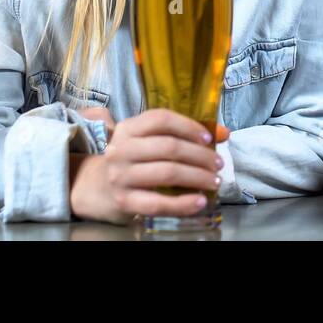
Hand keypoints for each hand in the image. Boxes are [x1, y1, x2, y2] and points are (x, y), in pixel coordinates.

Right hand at [69, 109, 222, 224]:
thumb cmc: (134, 160)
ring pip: (167, 173)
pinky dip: (183, 203)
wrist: (99, 189)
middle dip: (200, 155)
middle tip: (218, 163)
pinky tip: (200, 201)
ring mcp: (120, 176)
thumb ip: (185, 134)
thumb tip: (224, 132)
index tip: (209, 137)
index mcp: (128, 128)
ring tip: (214, 181)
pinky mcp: (124, 201)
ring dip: (197, 177)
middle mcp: (121, 150)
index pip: (161, 119)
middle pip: (168, 147)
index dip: (188, 126)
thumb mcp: (151, 141)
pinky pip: (158, 203)